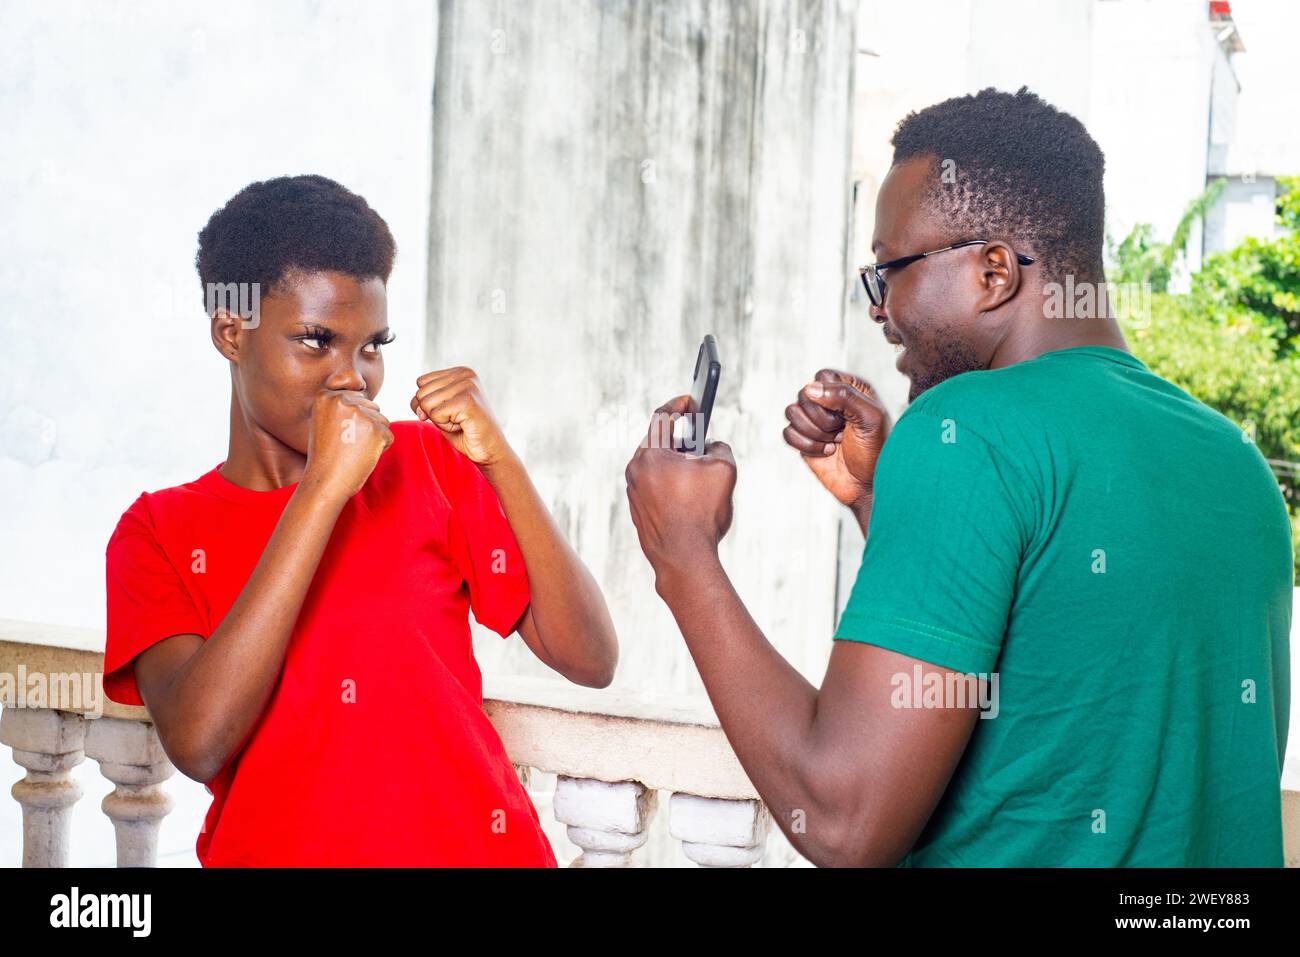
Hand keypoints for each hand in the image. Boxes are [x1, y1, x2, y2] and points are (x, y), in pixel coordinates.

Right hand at [304, 390, 393, 500]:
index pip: (356, 399)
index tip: (338, 435)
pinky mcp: (376, 430)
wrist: (325, 481)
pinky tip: (363, 456)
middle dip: (365, 427)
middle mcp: (343, 400)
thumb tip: (363, 389)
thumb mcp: (325, 421)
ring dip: (374, 437)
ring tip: (353, 450)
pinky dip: (380, 448)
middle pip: (372, 407)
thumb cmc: (326, 455)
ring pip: (382, 421)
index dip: (351, 421)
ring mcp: (360, 414)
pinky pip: (389, 436)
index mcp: (327, 396)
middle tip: (346, 444)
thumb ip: (341, 405)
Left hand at [411, 366, 512, 466]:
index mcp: (459, 372)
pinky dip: (446, 426)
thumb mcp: (439, 411)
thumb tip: (416, 403)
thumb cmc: (466, 431)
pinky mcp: (468, 401)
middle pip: (422, 392)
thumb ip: (423, 401)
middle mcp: (465, 374)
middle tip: (457, 419)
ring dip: (441, 420)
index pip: (421, 382)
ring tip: (461, 422)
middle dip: (434, 412)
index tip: (452, 411)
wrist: (489, 449)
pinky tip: (463, 426)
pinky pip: (436, 414)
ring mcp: (468, 386)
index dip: (429, 403)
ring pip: (427, 404)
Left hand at [625, 395, 736, 585]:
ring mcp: (634, 492)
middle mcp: (636, 470)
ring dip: (676, 462)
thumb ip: (719, 447)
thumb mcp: (723, 470)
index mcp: (651, 455)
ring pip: (656, 465)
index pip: (662, 417)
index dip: (679, 404)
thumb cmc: (701, 514)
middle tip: (699, 436)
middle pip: (658, 442)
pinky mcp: (637, 510)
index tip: (690, 400)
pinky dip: (670, 482)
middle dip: (681, 438)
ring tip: (698, 469)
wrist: (683, 559)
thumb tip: (711, 446)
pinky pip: (654, 486)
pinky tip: (688, 494)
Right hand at [783, 369, 890, 513]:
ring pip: (791, 412)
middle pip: (803, 395)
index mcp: (849, 389)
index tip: (846, 415)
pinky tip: (826, 452)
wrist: (868, 485)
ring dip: (814, 434)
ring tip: (835, 443)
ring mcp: (814, 420)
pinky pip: (788, 433)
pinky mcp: (804, 438)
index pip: (822, 377)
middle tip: (842, 432)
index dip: (829, 396)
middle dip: (822, 419)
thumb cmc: (877, 451)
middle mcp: (830, 402)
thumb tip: (810, 389)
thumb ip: (844, 396)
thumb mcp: (870, 418)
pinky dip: (807, 446)